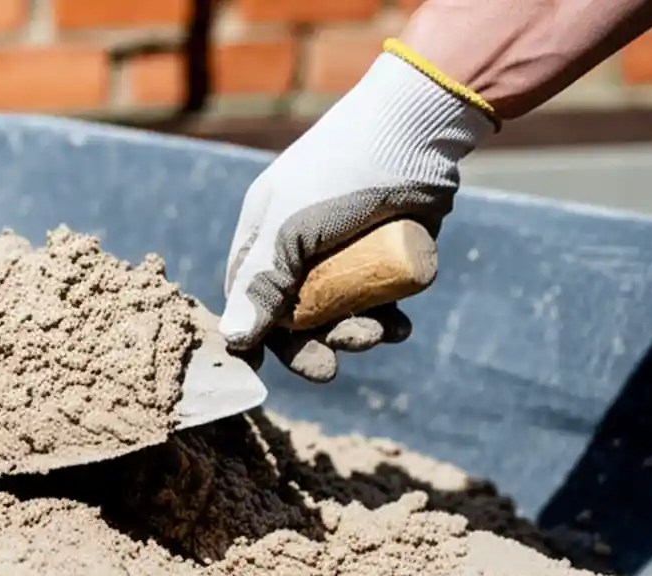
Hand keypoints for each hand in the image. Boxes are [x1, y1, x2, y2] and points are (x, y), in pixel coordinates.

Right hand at [220, 48, 494, 381]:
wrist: (418, 129)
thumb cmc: (341, 171)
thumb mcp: (291, 230)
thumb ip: (262, 285)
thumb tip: (233, 342)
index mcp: (265, 233)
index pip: (248, 297)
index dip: (256, 334)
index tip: (266, 369)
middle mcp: (300, 244)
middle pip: (296, 315)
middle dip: (314, 342)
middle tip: (334, 366)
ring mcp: (344, 251)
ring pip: (340, 312)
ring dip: (356, 333)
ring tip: (381, 333)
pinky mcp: (385, 253)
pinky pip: (378, 300)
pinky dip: (387, 318)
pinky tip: (401, 326)